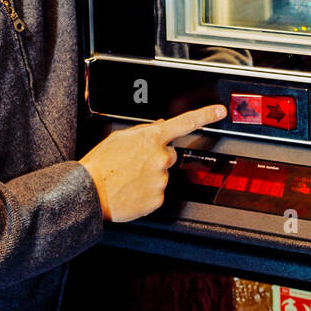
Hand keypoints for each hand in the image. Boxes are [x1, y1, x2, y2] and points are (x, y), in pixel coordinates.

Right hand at [79, 104, 225, 222]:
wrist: (90, 191)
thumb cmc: (102, 164)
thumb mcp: (120, 137)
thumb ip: (144, 131)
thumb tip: (159, 128)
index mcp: (151, 138)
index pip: (185, 122)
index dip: (205, 115)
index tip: (220, 111)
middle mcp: (160, 157)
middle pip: (170, 154)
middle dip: (157, 158)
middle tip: (136, 164)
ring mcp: (161, 179)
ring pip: (162, 175)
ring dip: (150, 176)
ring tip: (129, 177)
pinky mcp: (158, 198)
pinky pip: (158, 193)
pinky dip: (147, 192)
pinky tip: (132, 189)